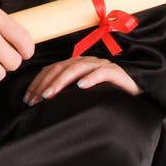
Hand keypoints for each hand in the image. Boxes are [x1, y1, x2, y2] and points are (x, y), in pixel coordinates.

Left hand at [22, 56, 140, 105]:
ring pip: (76, 69)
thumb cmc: (108, 95)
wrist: (137, 92)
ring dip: (61, 81)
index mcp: (76, 64)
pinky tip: (81, 87)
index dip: (38, 82)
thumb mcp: (83, 94)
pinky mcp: (115, 72)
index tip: (28, 98)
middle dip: (45, 83)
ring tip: (50, 95)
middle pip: (61, 68)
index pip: (52, 69)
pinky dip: (90, 78)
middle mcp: (86, 61)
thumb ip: (67, 93)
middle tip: (36, 99)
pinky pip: (101, 73)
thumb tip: (44, 103)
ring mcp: (100, 65)